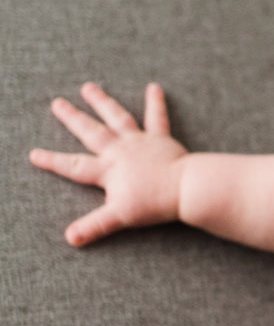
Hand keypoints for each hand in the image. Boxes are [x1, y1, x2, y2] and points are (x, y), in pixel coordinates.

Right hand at [30, 82, 186, 246]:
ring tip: (89, 87)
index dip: (53, 161)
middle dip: (72, 118)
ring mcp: (139, 141)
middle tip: (57, 103)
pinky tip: (154, 87)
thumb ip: (94, 226)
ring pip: (117, 117)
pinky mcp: (160, 138)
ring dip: (102, 102)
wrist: (185, 188)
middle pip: (91, 132)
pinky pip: (157, 117)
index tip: (34, 154)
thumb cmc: (153, 203)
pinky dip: (155, 102)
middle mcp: (119, 150)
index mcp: (107, 169)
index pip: (74, 166)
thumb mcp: (118, 217)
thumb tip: (70, 238)